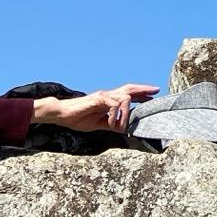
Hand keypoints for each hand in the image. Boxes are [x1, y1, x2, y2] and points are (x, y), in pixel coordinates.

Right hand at [32, 84, 157, 133]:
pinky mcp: (97, 99)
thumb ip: (112, 124)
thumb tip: (125, 128)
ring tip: (123, 126)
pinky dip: (116, 114)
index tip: (152, 96)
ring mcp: (103, 96)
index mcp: (108, 100)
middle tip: (155, 91)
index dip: (141, 94)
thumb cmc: (78, 118)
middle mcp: (107, 95)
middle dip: (143, 90)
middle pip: (129, 89)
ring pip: (124, 97)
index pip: (128, 94)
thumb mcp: (99, 124)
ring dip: (127, 112)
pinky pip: (113, 104)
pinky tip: (113, 123)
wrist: (61, 114)